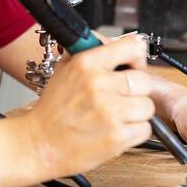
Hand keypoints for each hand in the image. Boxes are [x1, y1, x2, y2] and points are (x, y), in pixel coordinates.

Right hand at [19, 32, 156, 175]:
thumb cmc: (51, 112)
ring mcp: (110, 111)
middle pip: (144, 80)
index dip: (136, 57)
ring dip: (135, 113)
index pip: (131, 47)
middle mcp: (99, 84)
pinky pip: (144, 129)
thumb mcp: (63, 71)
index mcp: (85, 64)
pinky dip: (133, 132)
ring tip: (115, 117)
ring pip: (147, 106)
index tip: (133, 65)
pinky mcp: (117, 136)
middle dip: (136, 90)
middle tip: (121, 98)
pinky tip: (115, 131)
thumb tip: (110, 42)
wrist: (39, 144)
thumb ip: (88, 54)